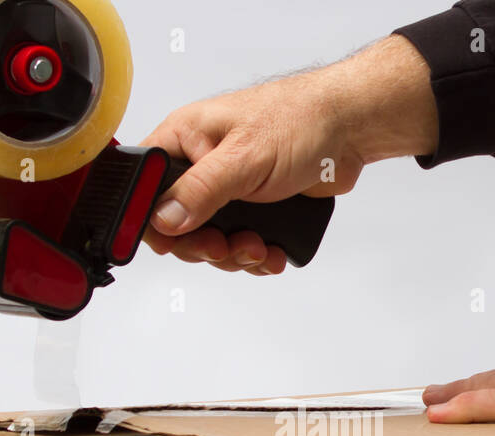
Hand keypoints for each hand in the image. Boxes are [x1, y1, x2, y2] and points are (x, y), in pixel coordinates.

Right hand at [139, 35, 437, 275]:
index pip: (145, 188)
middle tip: (226, 248)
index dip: (153, 221)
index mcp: (185, 138)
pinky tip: (271, 252)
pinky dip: (255, 256)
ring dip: (234, 255)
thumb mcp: (244, 158)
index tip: (177, 241)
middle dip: (204, 246)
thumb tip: (164, 219)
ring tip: (258, 248)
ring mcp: (227, 188)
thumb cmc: (301, 120)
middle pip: (177, 225)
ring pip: (210, 240)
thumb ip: (200, 191)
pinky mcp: (253, 207)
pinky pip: (239, 244)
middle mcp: (200, 163)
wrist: (350, 131)